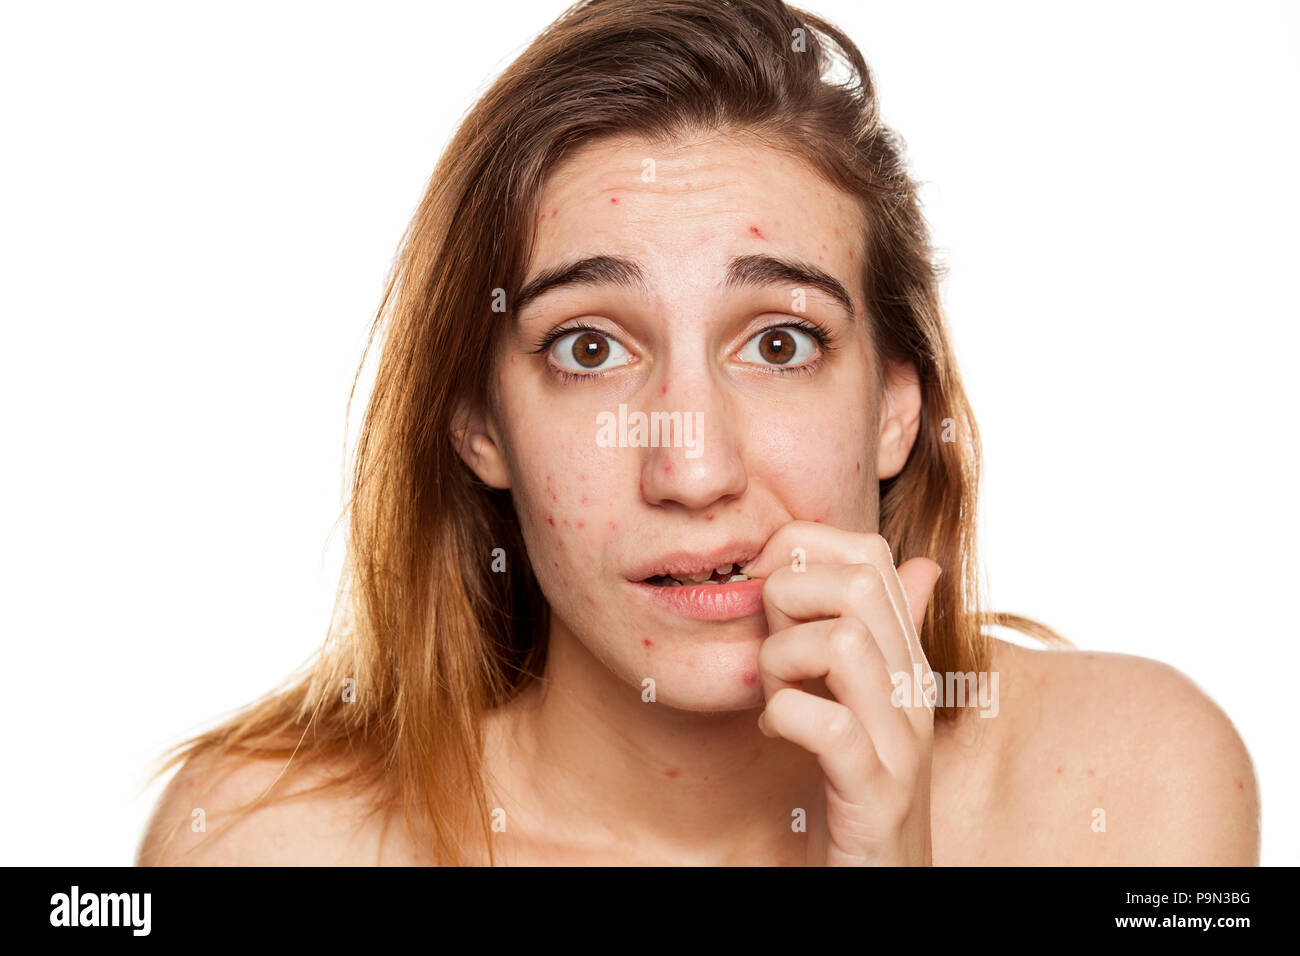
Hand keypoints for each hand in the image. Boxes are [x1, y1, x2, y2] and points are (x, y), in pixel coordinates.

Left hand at [742, 520, 941, 865]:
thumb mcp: (862, 696)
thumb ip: (877, 633)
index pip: (872, 555)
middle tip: (768, 641)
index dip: (805, 549)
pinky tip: (777, 732)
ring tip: (773, 693)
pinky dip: (788, 716)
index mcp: (904, 658)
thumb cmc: (854, 785)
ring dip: (783, 658)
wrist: (877, 881)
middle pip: (860, 582)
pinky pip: (830, 726)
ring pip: (845, 642)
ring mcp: (900, 742)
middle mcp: (913, 689)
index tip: (768, 591)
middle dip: (790, 594)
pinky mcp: (875, 794)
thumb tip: (920, 563)